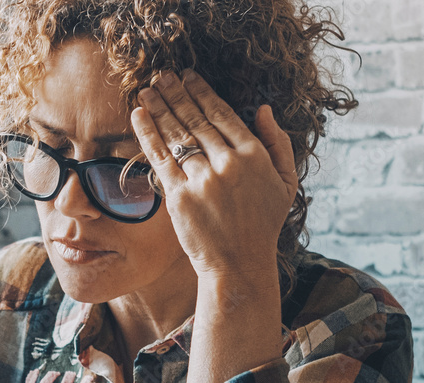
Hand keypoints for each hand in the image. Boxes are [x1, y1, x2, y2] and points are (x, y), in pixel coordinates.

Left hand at [130, 70, 298, 280]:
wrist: (238, 265)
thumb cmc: (263, 225)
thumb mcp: (285, 183)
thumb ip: (279, 143)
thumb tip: (264, 109)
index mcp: (254, 156)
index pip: (224, 115)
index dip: (203, 93)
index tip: (189, 77)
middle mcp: (228, 164)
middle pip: (196, 120)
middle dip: (176, 94)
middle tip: (162, 75)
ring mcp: (202, 180)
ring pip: (177, 135)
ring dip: (159, 107)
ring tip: (146, 89)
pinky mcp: (180, 197)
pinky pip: (160, 158)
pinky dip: (148, 134)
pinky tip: (139, 115)